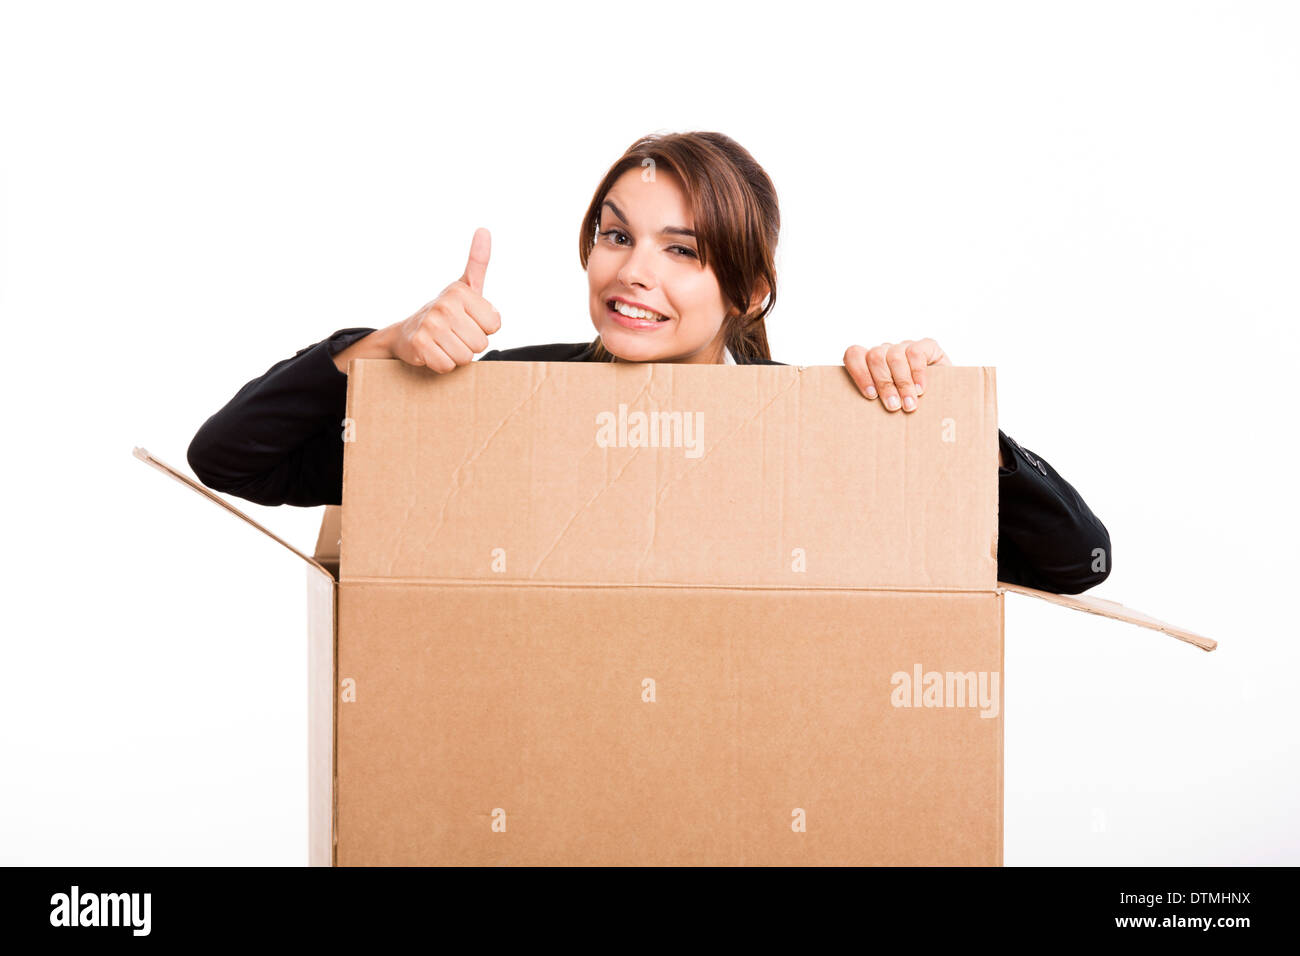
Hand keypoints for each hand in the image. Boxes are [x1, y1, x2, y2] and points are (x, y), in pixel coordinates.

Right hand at [388, 227, 501, 371]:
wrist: (407, 333)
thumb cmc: (446, 312)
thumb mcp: (466, 286)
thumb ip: (478, 262)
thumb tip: (484, 230)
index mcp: (461, 291)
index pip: (494, 325)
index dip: (484, 328)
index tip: (468, 320)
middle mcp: (445, 305)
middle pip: (481, 343)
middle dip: (470, 344)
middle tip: (455, 334)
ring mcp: (430, 324)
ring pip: (465, 357)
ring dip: (456, 355)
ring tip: (444, 343)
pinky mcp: (419, 345)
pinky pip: (447, 366)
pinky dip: (442, 365)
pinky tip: (433, 352)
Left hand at [843, 338, 951, 411]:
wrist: (946, 404)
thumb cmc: (909, 409)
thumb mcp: (889, 406)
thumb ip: (874, 406)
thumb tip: (862, 424)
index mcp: (869, 364)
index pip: (854, 355)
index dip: (859, 373)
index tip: (870, 396)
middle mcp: (885, 352)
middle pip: (875, 357)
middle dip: (884, 384)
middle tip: (893, 407)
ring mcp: (905, 347)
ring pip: (894, 356)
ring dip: (902, 383)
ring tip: (909, 404)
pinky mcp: (927, 346)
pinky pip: (916, 352)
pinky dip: (917, 373)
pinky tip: (920, 389)